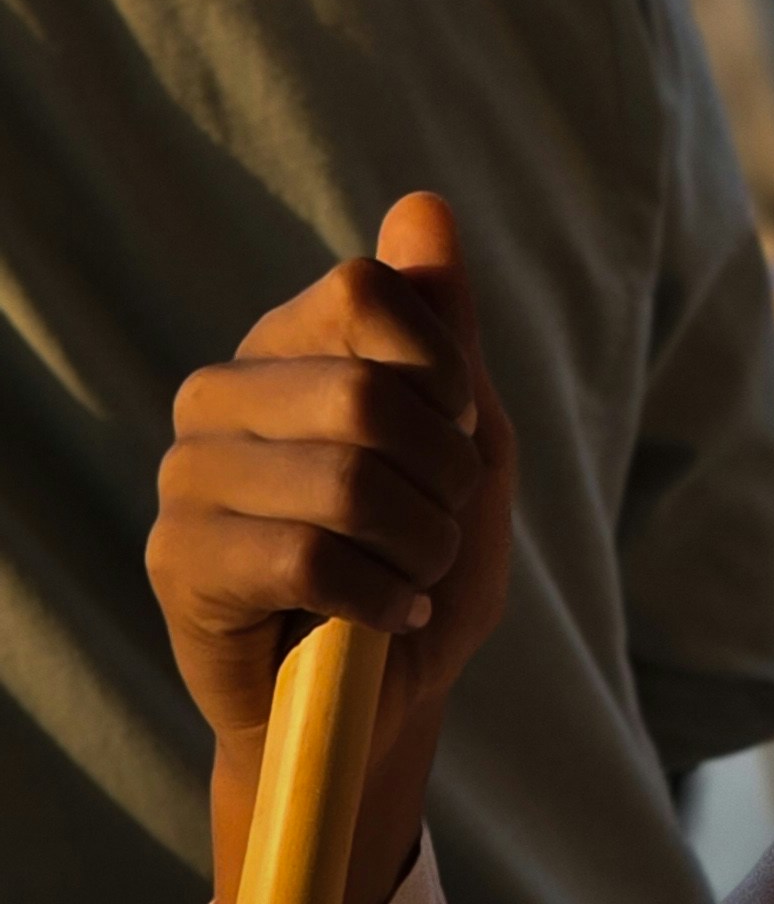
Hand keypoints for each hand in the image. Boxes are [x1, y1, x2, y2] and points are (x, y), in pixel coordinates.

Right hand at [149, 192, 514, 903]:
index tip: (458, 431)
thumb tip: (423, 205)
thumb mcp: (464, 437)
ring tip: (415, 575)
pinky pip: (305, 558)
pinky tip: (385, 614)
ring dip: (418, 542)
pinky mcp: (178, 563)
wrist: (382, 698)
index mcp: (286, 343)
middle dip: (442, 474)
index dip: (442, 369)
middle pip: (362, 391)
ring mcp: (186, 477)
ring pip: (339, 479)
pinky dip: (379, 594)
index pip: (367, 293)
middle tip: (444, 527)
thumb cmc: (423, 557)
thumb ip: (444, 326)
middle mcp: (219, 394)